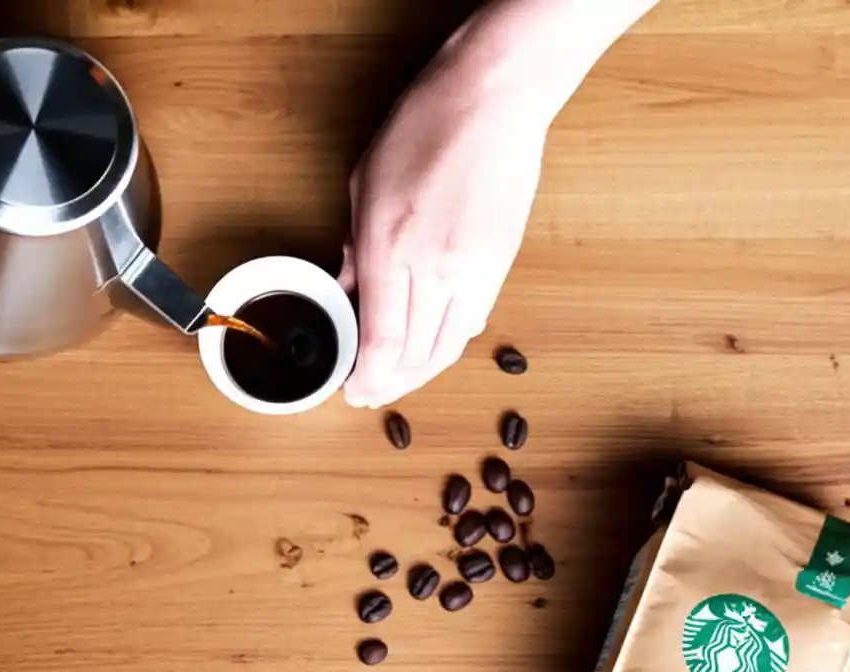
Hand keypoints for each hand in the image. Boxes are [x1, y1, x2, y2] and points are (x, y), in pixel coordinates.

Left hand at [341, 44, 550, 408]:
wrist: (493, 100)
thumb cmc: (423, 128)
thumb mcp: (363, 185)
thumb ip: (355, 248)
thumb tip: (348, 291)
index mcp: (392, 247)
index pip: (380, 342)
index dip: (365, 378)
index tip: (351, 391)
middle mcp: (436, 267)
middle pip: (415, 356)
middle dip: (388, 384)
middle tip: (368, 393)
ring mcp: (476, 268)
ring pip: (449, 347)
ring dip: (420, 372)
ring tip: (397, 379)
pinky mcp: (502, 262)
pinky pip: (473, 321)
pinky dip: (448, 343)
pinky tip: (430, 346)